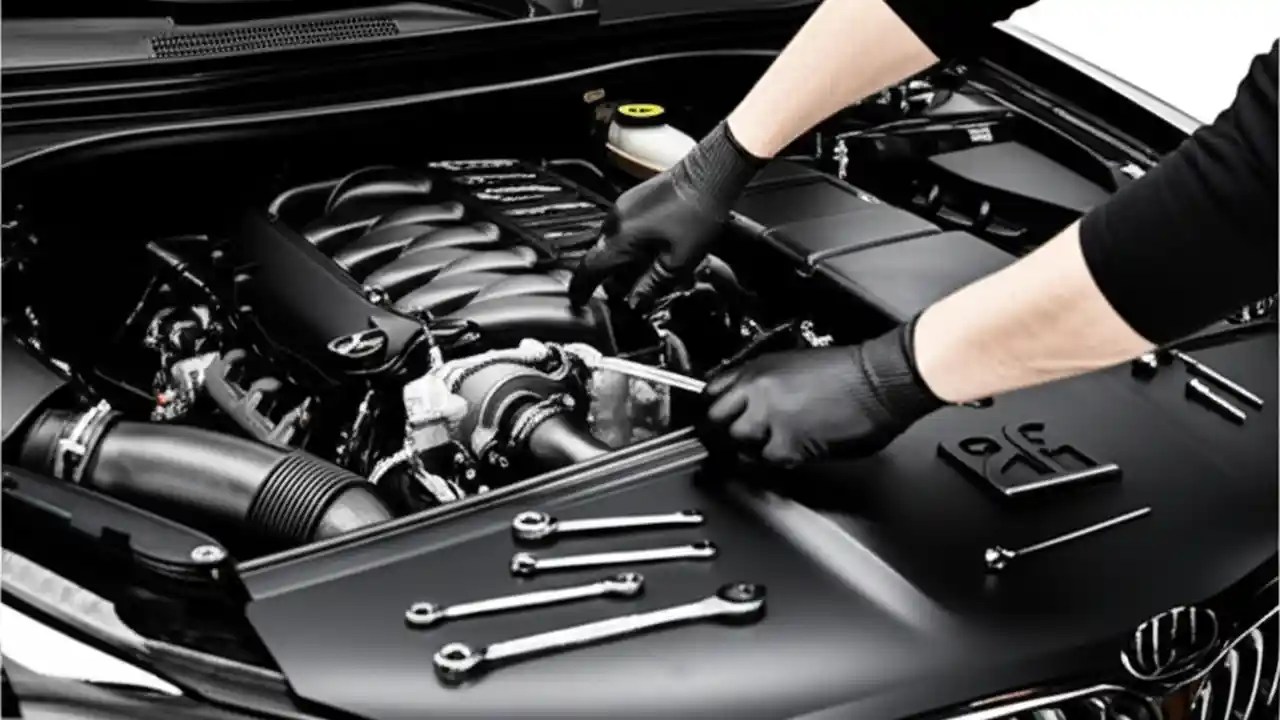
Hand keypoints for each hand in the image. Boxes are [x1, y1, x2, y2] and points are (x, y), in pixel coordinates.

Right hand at [568, 121, 764, 310]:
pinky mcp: (633, 198)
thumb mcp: (678, 261)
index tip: (578, 300)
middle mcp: (615, 219)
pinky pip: (622, 227)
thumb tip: (635, 302)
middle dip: (611, 276)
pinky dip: (630, 243)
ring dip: (622, 259)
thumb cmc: (698, 214)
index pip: (590, 268)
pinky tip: (651, 248)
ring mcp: (623, 206)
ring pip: (612, 241)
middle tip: (627, 290)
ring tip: (645, 270)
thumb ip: (652, 285)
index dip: (581, 288)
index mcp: (621, 237)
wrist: (710, 174)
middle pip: (601, 255)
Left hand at [702, 322, 943, 465]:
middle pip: (715, 421)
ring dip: (751, 448)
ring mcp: (770, 418)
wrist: (880, 380)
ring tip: (772, 445)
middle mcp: (757, 391)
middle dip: (722, 433)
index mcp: (758, 368)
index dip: (712, 410)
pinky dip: (778, 460)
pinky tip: (794, 451)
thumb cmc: (850, 371)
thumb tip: (747, 403)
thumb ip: (765, 383)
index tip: (715, 421)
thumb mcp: (795, 363)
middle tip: (732, 442)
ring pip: (738, 443)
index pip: (711, 393)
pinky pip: (768, 460)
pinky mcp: (788, 444)